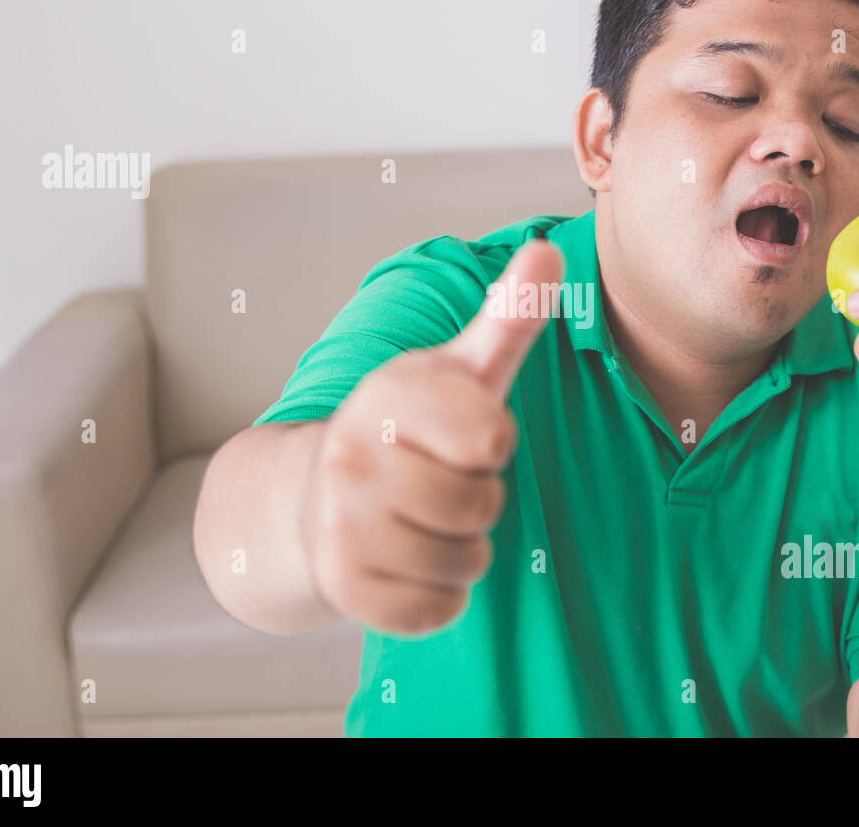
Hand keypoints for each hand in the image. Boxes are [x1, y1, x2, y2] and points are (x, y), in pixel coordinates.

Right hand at [306, 240, 564, 635]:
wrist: (309, 497)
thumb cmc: (407, 430)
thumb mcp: (459, 370)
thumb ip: (509, 316)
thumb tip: (549, 251)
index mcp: (387, 393)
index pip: (493, 438)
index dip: (491, 441)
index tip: (461, 432)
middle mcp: (353, 455)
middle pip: (482, 505)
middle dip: (477, 499)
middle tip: (439, 482)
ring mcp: (340, 523)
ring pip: (465, 561)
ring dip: (463, 549)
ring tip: (425, 520)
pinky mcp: (341, 587)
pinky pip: (436, 608)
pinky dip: (439, 592)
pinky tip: (409, 560)